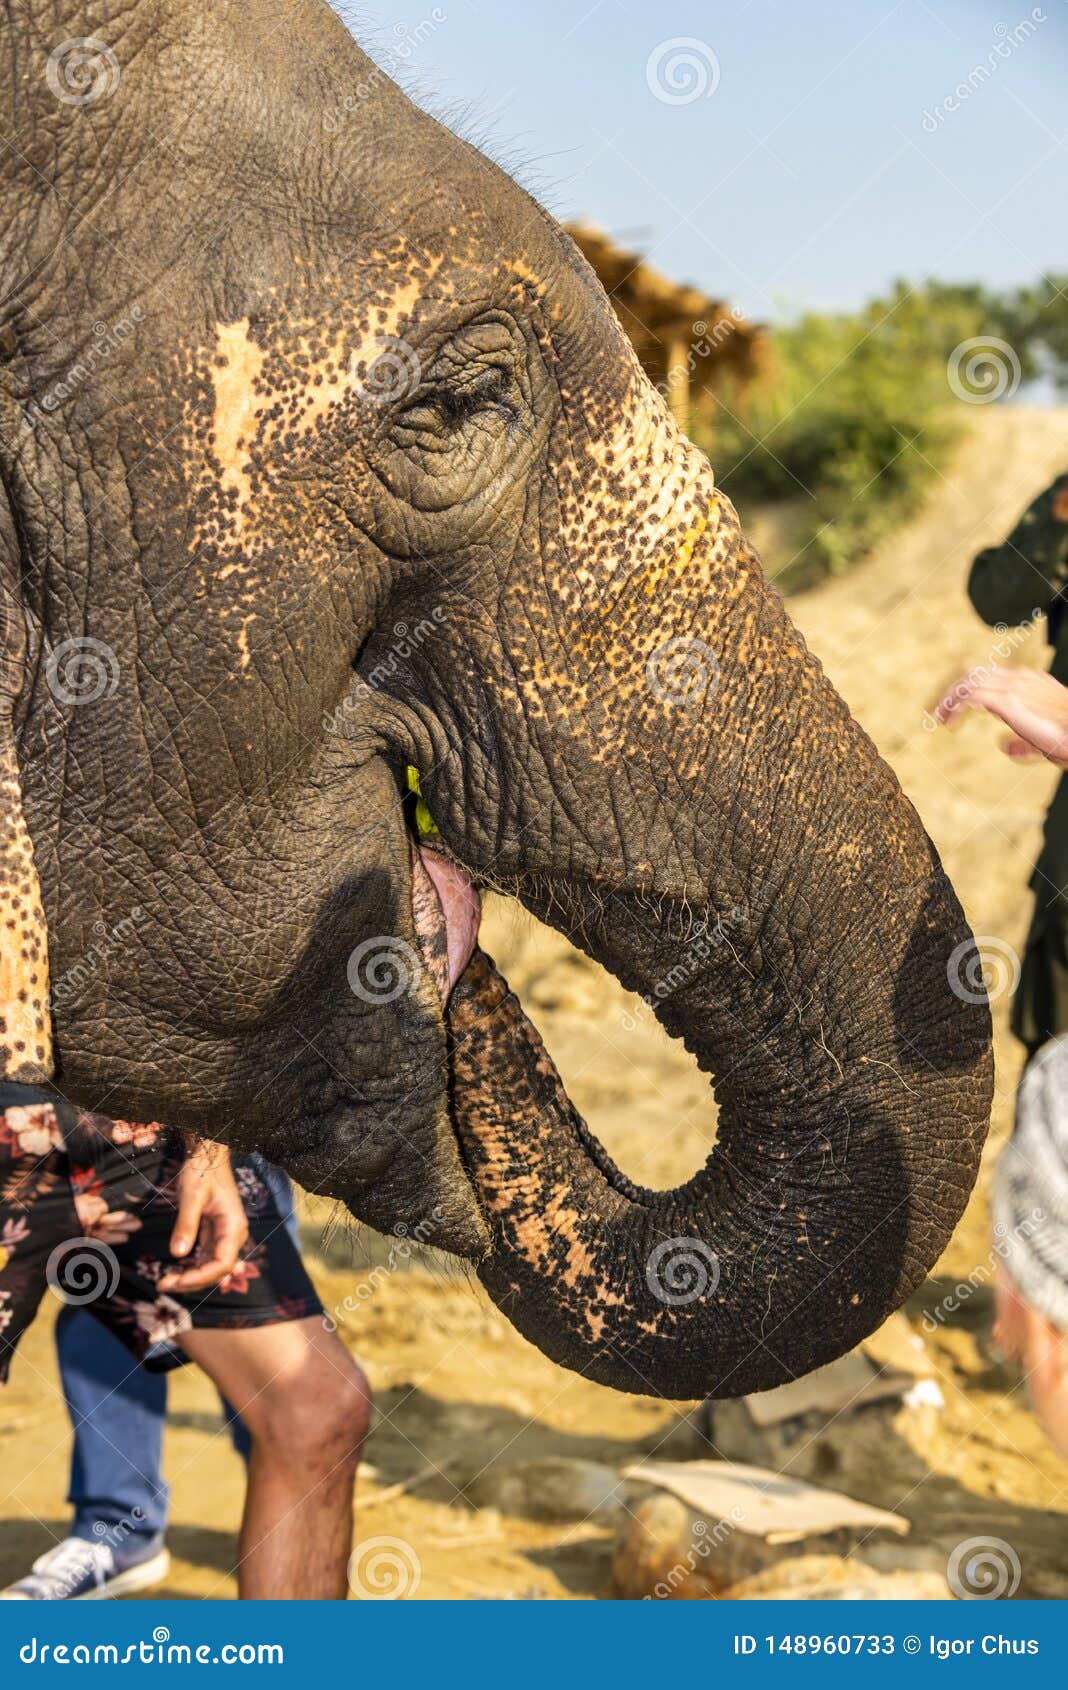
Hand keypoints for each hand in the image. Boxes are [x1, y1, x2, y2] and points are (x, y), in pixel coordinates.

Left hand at [158, 1138, 248, 1291]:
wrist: (208, 1153)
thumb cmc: (203, 1171)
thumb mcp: (191, 1197)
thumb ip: (186, 1226)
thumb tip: (178, 1255)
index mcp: (233, 1226)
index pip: (222, 1263)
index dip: (201, 1277)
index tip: (177, 1282)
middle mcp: (232, 1234)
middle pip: (217, 1269)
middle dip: (192, 1281)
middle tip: (163, 1285)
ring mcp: (224, 1233)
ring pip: (211, 1265)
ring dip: (190, 1276)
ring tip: (165, 1282)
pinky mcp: (214, 1231)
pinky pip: (205, 1255)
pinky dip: (191, 1266)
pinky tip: (174, 1270)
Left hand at [933, 665, 1067, 766]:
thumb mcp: (1043, 738)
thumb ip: (1023, 740)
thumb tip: (1004, 747)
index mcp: (1027, 680)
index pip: (988, 673)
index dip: (966, 688)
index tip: (953, 708)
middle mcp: (1019, 677)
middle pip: (973, 671)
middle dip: (952, 688)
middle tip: (939, 711)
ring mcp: (1013, 686)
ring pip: (968, 680)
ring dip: (949, 698)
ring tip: (938, 717)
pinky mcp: (1008, 699)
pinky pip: (970, 696)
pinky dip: (955, 707)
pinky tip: (950, 723)